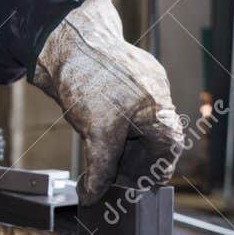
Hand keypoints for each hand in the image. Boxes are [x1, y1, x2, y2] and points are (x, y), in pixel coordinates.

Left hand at [33, 0, 184, 200]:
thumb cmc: (87, 79)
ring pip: (138, 118)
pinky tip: (97, 126)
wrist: (63, 39)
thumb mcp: (96, 134)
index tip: (148, 182)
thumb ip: (100, 170)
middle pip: (154, 134)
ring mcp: (140, 78)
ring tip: (103, 153)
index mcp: (158, 106)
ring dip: (124, 140)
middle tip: (117, 174)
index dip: (159, 167)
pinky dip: (115, 120)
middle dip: (136, 156)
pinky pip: (126, 102)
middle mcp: (154, 91)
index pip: (170, 146)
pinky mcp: (124, 70)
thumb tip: (93, 195)